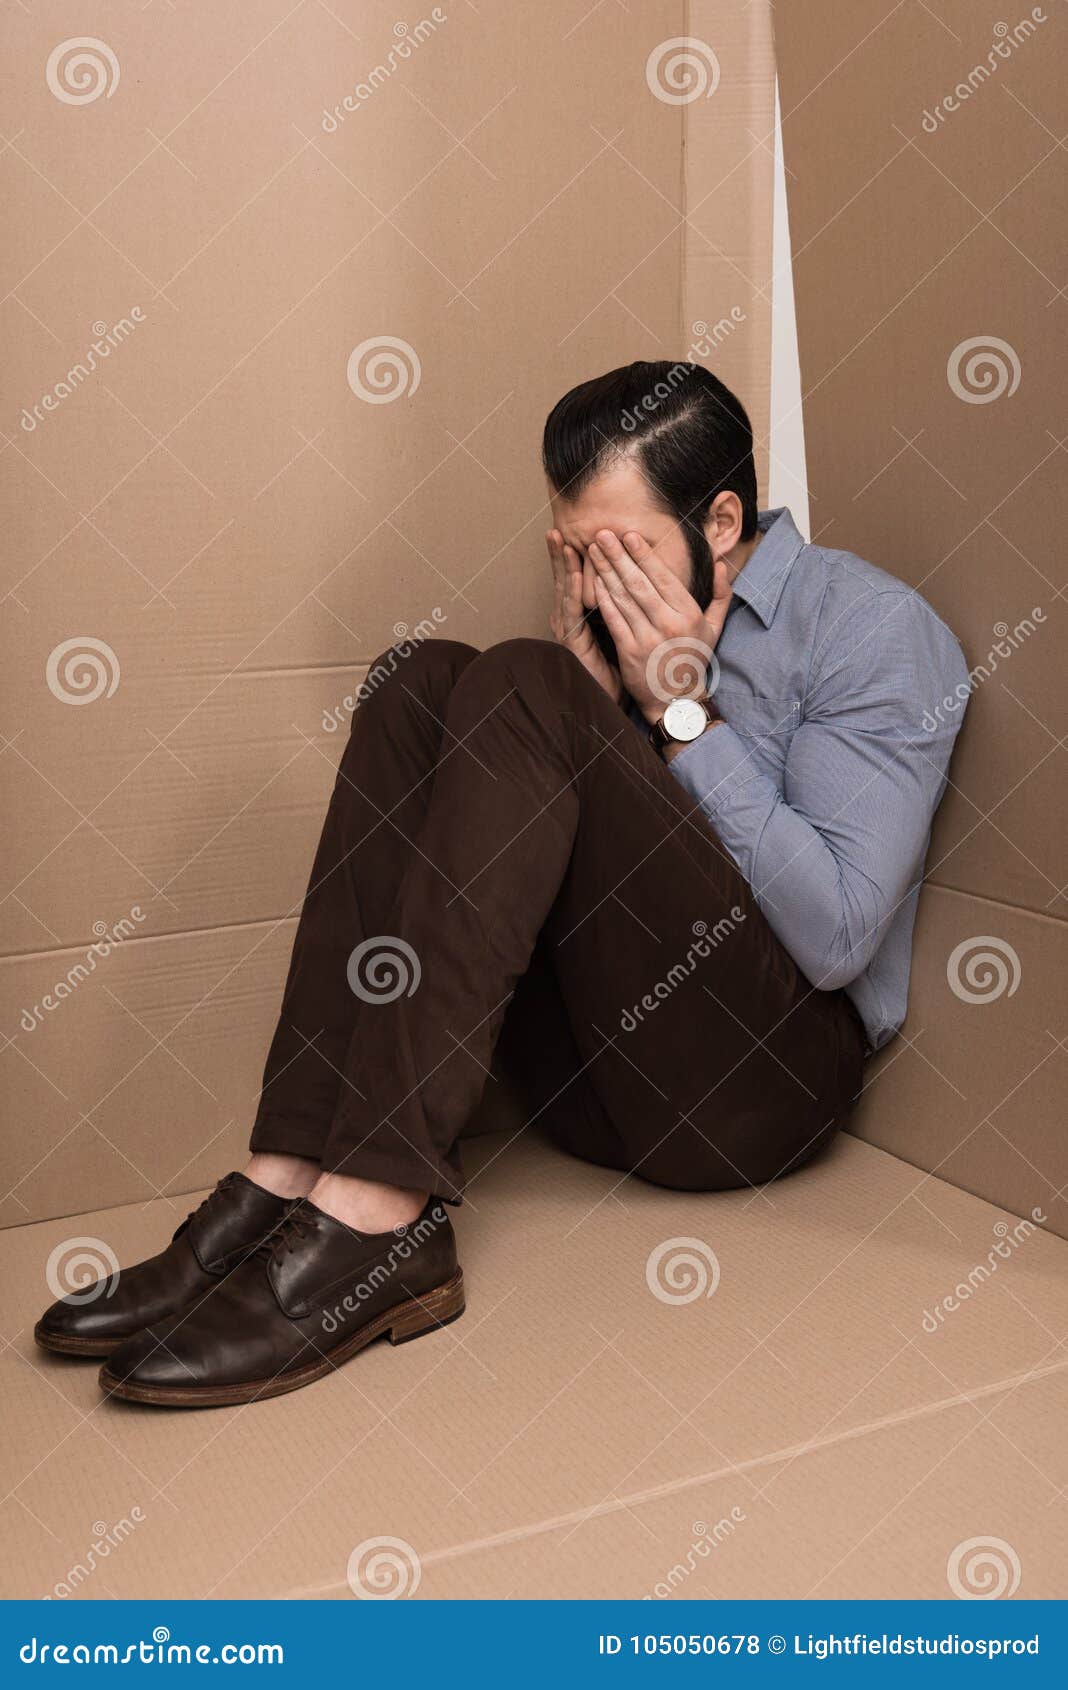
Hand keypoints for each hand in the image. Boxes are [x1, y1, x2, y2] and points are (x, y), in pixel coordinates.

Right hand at [546, 530, 622, 704]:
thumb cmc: (617, 664)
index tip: (578, 531)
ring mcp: (569, 631)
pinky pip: (572, 614)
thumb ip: (621, 606)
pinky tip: (573, 575)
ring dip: (562, 566)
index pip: (577, 578)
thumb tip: (632, 584)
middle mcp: (570, 619)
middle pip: (564, 580)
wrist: (611, 695)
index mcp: (581, 614)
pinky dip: (572, 592)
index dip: (575, 555)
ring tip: (561, 541)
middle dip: (561, 553)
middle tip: (557, 527)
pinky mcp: (572, 644)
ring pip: (564, 592)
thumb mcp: (620, 629)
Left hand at [588, 529, 731, 724]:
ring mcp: (649, 638)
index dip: (644, 555)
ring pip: (624, 598)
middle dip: (619, 556)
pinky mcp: (631, 652)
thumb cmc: (693, 659)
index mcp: (688, 614)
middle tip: (602, 534)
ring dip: (606, 572)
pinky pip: (614, 620)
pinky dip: (602, 599)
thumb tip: (722, 565)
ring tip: (593, 551)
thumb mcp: (714, 628)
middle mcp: (669, 623)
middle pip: (640, 582)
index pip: (664, 577)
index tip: (629, 535)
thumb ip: (721, 595)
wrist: (677, 700)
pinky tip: (592, 582)